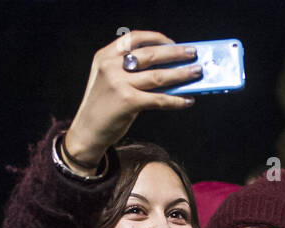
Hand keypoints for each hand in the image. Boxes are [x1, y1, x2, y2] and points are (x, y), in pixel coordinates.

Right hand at [64, 31, 200, 169]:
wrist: (87, 132)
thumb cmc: (104, 106)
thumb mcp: (110, 80)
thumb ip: (130, 71)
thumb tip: (168, 68)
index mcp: (105, 56)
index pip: (134, 38)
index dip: (156, 38)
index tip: (172, 42)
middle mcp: (111, 66)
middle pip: (151, 54)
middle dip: (176, 53)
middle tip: (193, 53)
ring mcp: (119, 84)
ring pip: (158, 76)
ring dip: (182, 74)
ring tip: (197, 72)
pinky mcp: (128, 102)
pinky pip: (159, 99)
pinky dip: (176, 100)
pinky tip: (188, 100)